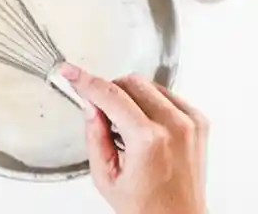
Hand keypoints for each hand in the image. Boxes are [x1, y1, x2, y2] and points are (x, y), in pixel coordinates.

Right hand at [63, 66, 207, 213]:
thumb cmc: (146, 206)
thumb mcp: (105, 176)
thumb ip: (95, 136)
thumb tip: (90, 105)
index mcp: (148, 140)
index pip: (109, 95)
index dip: (86, 81)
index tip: (71, 71)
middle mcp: (174, 126)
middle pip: (130, 83)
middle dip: (109, 91)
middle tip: (100, 110)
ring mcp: (191, 122)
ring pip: (149, 85)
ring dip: (130, 96)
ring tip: (125, 124)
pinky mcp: (199, 122)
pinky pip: (167, 95)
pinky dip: (150, 101)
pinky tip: (144, 122)